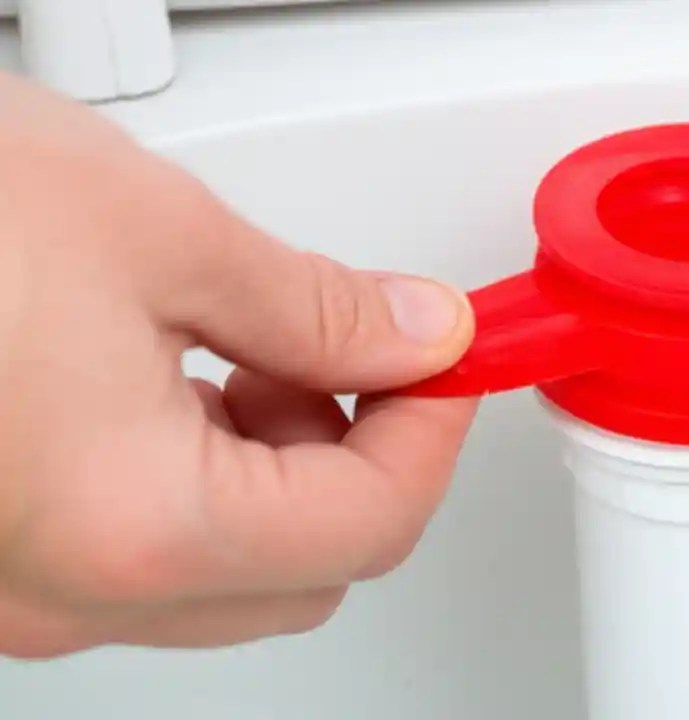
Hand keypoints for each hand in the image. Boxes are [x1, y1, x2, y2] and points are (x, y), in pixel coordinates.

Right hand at [0, 74, 475, 657]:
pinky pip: (144, 553)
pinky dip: (198, 476)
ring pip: (230, 572)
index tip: (448, 360)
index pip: (371, 525)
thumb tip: (416, 336)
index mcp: (134, 527)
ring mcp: (17, 593)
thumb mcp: (159, 232)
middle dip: (361, 454)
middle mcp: (67, 593)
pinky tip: (174, 378)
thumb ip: (320, 307)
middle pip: (308, 569)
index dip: (433, 432)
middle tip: (360, 348)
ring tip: (251, 346)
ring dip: (280, 466)